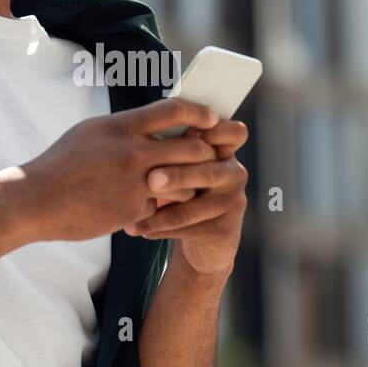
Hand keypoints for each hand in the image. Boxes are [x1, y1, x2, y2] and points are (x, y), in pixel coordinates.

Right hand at [20, 97, 218, 242]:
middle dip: (206, 153)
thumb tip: (155, 119)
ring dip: (189, 185)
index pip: (174, 110)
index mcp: (122, 127)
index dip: (200, 113)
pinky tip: (151, 208)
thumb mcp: (93, 132)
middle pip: (192, 148)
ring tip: (186, 186)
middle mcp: (133, 152)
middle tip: (211, 155)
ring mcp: (134, 183)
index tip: (212, 118)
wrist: (36, 200)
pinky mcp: (132, 210)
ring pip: (185, 182)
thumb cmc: (62, 163)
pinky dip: (160, 208)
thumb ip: (126, 127)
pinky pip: (161, 207)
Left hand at [124, 119, 248, 278]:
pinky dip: (159, 228)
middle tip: (151, 180)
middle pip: (209, 171)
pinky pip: (188, 229)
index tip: (186, 136)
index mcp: (224, 150)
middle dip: (178, 175)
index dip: (214, 131)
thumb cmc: (181, 186)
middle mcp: (234, 173)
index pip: (233, 133)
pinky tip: (137, 227)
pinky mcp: (226, 229)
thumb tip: (150, 138)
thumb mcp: (179, 163)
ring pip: (194, 206)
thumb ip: (173, 147)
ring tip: (133, 214)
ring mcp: (233, 202)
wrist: (198, 235)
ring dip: (161, 212)